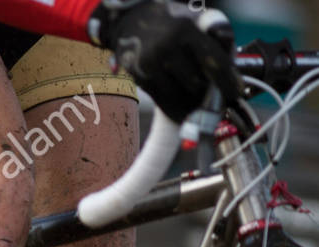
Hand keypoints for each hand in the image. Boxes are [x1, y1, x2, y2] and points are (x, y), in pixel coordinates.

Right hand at [92, 1, 241, 124]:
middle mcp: (167, 48)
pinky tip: (181, 100)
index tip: (236, 92)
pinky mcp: (141, 79)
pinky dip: (176, 105)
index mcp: (185, 30)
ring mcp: (151, 66)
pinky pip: (165, 102)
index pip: (213, 61)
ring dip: (192, 100)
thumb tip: (231, 60)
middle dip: (208, 92)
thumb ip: (214, 35)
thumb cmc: (169, 22)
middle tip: (216, 96)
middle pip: (198, 84)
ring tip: (195, 94)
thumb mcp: (193, 19)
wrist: (129, 21)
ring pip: (181, 96)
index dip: (228, 80)